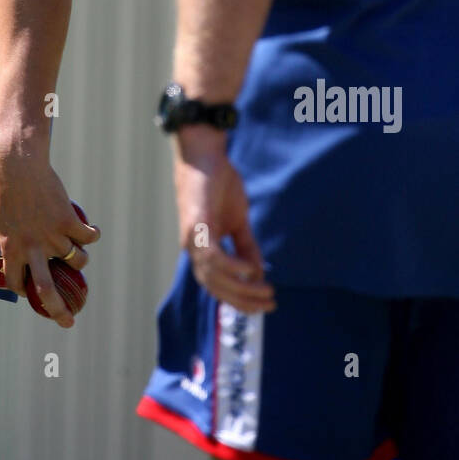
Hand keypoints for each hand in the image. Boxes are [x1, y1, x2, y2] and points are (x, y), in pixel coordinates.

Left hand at [0, 135, 99, 328]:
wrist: (18, 165)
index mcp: (11, 248)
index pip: (16, 282)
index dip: (21, 289)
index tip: (26, 290)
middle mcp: (33, 248)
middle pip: (47, 289)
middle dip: (58, 310)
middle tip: (67, 320)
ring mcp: (53, 235)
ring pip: (76, 262)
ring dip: (79, 262)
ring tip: (78, 257)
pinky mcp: (68, 220)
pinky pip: (87, 236)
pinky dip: (91, 235)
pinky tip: (91, 232)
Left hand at [174, 128, 275, 314]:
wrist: (203, 153)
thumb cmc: (218, 183)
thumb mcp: (237, 219)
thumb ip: (245, 245)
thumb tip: (258, 271)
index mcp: (201, 247)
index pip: (216, 284)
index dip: (238, 298)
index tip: (262, 306)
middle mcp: (192, 247)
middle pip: (214, 286)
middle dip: (242, 300)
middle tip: (268, 305)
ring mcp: (192, 237)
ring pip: (212, 276)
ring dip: (240, 287)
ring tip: (265, 290)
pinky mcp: (196, 224)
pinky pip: (211, 255)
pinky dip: (231, 266)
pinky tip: (250, 270)